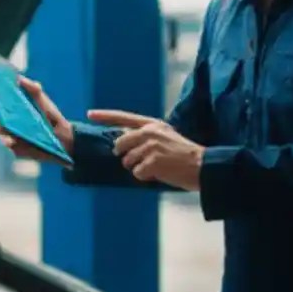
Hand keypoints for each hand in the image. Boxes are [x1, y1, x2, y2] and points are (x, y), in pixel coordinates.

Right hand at [0, 76, 74, 165]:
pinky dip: (9, 143)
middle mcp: (8, 124)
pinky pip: (10, 147)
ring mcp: (11, 137)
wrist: (63, 136)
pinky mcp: (16, 150)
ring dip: (1, 134)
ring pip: (1, 135)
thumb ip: (33, 90)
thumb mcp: (43, 101)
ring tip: (6, 134)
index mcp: (12, 111)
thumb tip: (19, 78)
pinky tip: (11, 142)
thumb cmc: (50, 116)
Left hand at [88, 110, 203, 190]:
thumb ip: (145, 137)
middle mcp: (150, 132)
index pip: (124, 117)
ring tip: (157, 167)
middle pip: (120, 144)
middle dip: (124, 155)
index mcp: (153, 124)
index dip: (105, 116)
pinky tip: (159, 174)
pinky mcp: (153, 162)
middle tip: (138, 161)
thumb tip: (123, 142)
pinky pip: (137, 173)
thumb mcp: (165, 137)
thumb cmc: (183, 154)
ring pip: (127, 161)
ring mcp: (150, 147)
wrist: (202, 165)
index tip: (90, 114)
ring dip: (138, 168)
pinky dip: (145, 177)